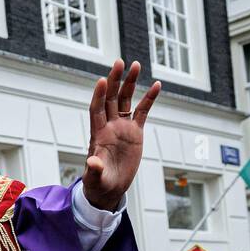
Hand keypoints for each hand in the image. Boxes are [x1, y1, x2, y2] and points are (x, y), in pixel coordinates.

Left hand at [83, 59, 160, 210]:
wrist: (110, 188)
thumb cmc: (98, 183)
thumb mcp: (95, 178)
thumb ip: (94, 169)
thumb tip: (92, 162)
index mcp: (98, 134)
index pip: (97, 109)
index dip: (99, 95)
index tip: (102, 81)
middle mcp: (109, 126)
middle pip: (111, 98)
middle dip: (115, 80)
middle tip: (119, 62)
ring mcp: (122, 127)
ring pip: (126, 100)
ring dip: (130, 83)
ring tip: (136, 65)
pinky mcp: (135, 132)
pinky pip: (143, 112)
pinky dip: (149, 99)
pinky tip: (156, 85)